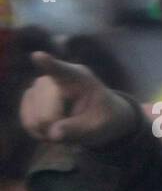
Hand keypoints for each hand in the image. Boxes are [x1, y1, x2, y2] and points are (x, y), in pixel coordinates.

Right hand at [20, 51, 139, 147]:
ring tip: (68, 126)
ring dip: (50, 131)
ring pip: (34, 119)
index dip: (48, 64)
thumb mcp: (101, 125)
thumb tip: (53, 134)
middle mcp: (53, 78)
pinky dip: (41, 132)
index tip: (38, 56)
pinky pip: (28, 123)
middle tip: (76, 127)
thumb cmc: (105, 116)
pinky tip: (55, 127)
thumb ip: (79, 129)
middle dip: (58, 127)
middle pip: (45, 113)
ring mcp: (38, 87)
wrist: (100, 116)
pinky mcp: (29, 99)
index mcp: (79, 78)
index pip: (61, 70)